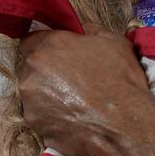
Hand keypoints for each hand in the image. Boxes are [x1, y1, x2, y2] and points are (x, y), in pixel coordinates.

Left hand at [17, 25, 154, 155]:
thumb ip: (89, 30)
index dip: (47, 47)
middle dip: (47, 72)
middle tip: (71, 81)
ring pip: (34, 94)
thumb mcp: (112, 41)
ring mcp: (30, 102)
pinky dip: (52, 117)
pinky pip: (40, 116)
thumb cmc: (119, 79)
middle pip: (31, 68)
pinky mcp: (36, 125)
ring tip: (74, 103)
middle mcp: (31, 73)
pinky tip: (73, 118)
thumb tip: (82, 30)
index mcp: (47, 47)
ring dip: (48, 95)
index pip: (31, 40)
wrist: (124, 124)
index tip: (60, 55)